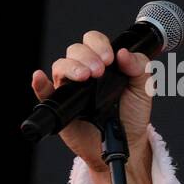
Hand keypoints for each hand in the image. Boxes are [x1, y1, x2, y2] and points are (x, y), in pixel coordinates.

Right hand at [31, 32, 153, 171]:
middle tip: (99, 71)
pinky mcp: (61, 106)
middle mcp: (84, 72)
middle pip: (75, 51)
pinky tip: (40, 78)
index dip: (99, 44)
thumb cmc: (132, 113)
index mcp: (103, 64)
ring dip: (71, 67)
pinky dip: (39, 84)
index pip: (93, 42)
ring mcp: (71, 88)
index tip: (110, 58)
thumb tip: (124, 53)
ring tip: (85, 77)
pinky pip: (44, 92)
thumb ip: (140, 67)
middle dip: (86, 57)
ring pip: (60, 67)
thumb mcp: (143, 89)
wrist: (128, 141)